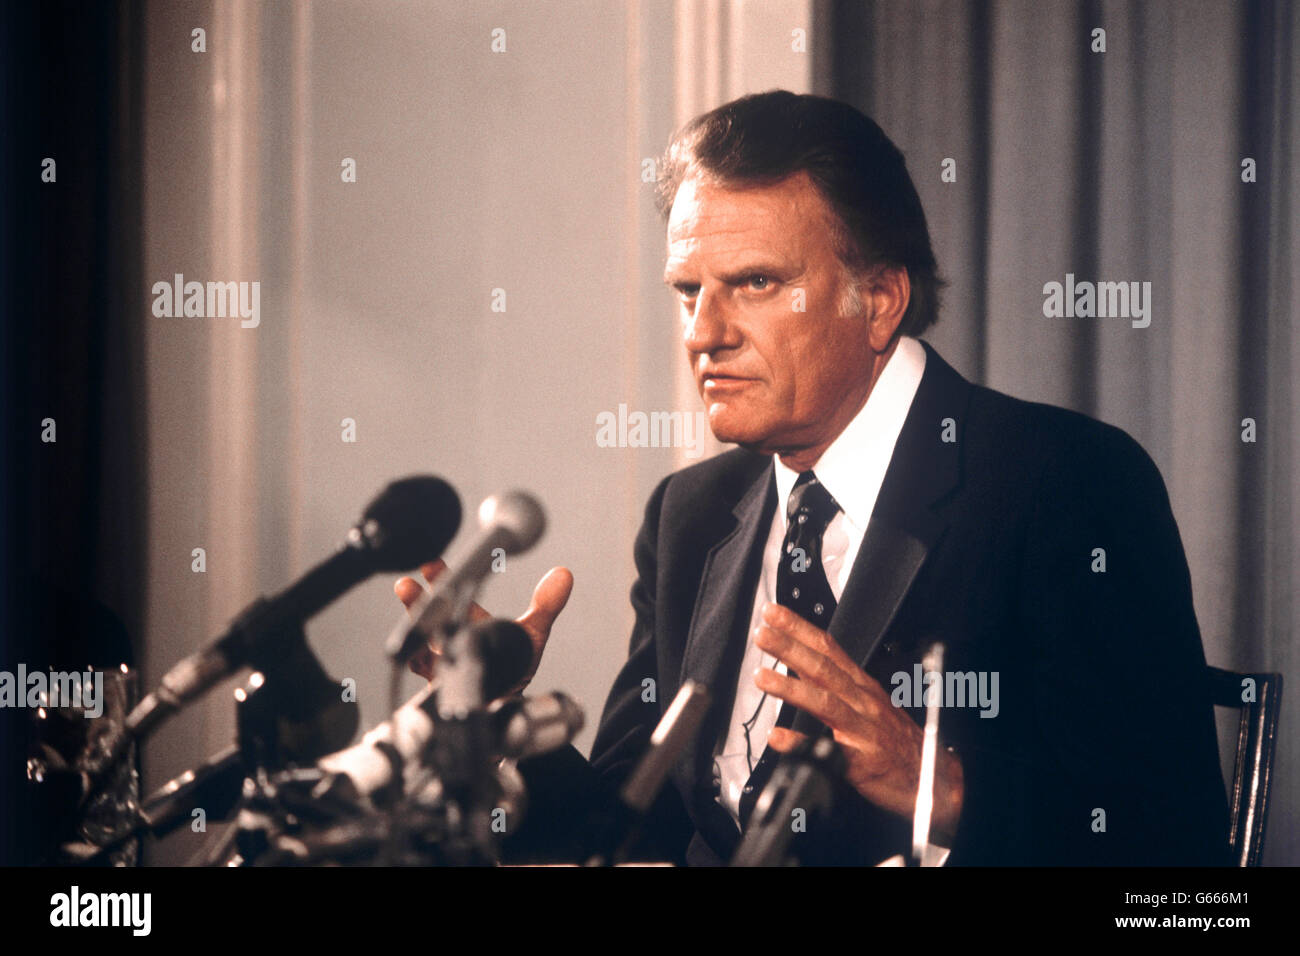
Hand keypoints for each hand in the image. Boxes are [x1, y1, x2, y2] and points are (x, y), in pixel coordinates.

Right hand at [394, 559, 573, 693]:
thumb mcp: (532, 634)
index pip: (454, 597)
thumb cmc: (513, 668)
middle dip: (419, 603)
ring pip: (426, 646)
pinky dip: (424, 668)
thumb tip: (565, 574)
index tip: (430, 564)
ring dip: (419, 634)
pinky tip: (421, 659)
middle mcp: (453, 641)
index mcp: (471, 624)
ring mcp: (445, 665)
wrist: (508, 708)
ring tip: (414, 624)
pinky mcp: (444, 689)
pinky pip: (430, 678)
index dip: (442, 579)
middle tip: (406, 587)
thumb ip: (546, 605)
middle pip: (434, 620)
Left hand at [752, 601, 963, 843]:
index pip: (829, 649)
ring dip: (792, 688)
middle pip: (824, 669)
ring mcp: (863, 730)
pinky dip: (802, 744)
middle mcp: (862, 702)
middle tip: (763, 634)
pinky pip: (829, 751)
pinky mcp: (862, 762)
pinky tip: (778, 737)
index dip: (800, 629)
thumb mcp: (867, 703)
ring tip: (763, 678)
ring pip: (826, 703)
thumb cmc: (895, 740)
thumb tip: (797, 663)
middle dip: (792, 648)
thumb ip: (833, 684)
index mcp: (861, 686)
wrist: (933, 778)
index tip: (773, 614)